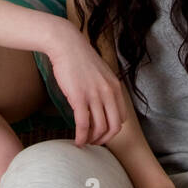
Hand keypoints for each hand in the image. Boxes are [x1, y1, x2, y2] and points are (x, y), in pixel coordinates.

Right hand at [47, 20, 125, 147]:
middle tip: (94, 142)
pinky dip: (81, 137)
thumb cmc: (80, 58)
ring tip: (84, 142)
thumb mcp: (101, 73)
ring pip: (99, 128)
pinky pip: (83, 124)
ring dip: (92, 140)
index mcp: (116, 87)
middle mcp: (109, 93)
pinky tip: (77, 141)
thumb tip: (102, 106)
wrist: (66, 44)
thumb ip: (105, 89)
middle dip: (104, 139)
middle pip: (114, 127)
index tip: (102, 133)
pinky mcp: (79, 98)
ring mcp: (95, 95)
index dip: (112, 130)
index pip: (121, 118)